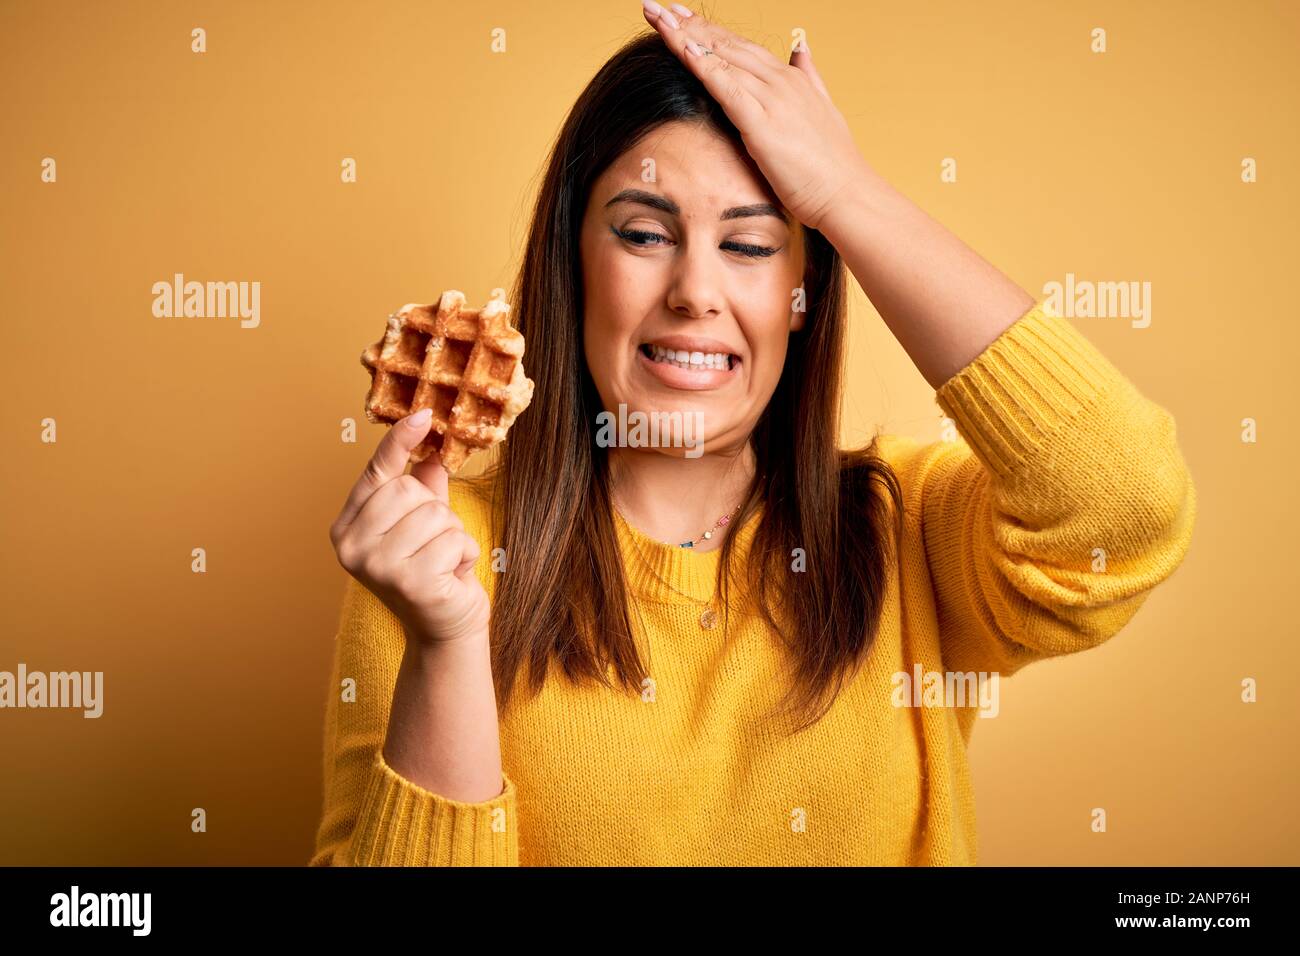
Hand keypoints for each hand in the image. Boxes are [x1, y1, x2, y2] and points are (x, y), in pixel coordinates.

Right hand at [329, 409, 489, 646]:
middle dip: (435, 512)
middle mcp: (352, 547)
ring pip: (434, 515)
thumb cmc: (434, 571)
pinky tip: (452, 577)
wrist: (446, 627)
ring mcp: (377, 567)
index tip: (422, 414)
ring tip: (444, 561)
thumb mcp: (425, 522)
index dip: (399, 442)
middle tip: (434, 544)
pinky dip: (465, 556)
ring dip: (453, 536)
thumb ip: (422, 485)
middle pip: (408, 491)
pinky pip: (453, 541)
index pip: (375, 474)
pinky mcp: (409, 583)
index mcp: (347, 527)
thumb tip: (431, 443)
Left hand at [640, 1, 871, 231]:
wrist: (846, 193)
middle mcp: (780, 80)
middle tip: (658, 7)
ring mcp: (772, 99)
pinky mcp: (762, 124)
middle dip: (690, 25)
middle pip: (726, 45)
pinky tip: (682, 49)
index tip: (681, 14)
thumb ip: (809, 76)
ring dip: (686, 37)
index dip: (709, 30)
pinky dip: (703, 66)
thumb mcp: (822, 109)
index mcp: (790, 79)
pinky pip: (726, 87)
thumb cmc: (832, 163)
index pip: (741, 46)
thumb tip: (801, 48)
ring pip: (722, 59)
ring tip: (658, 17)